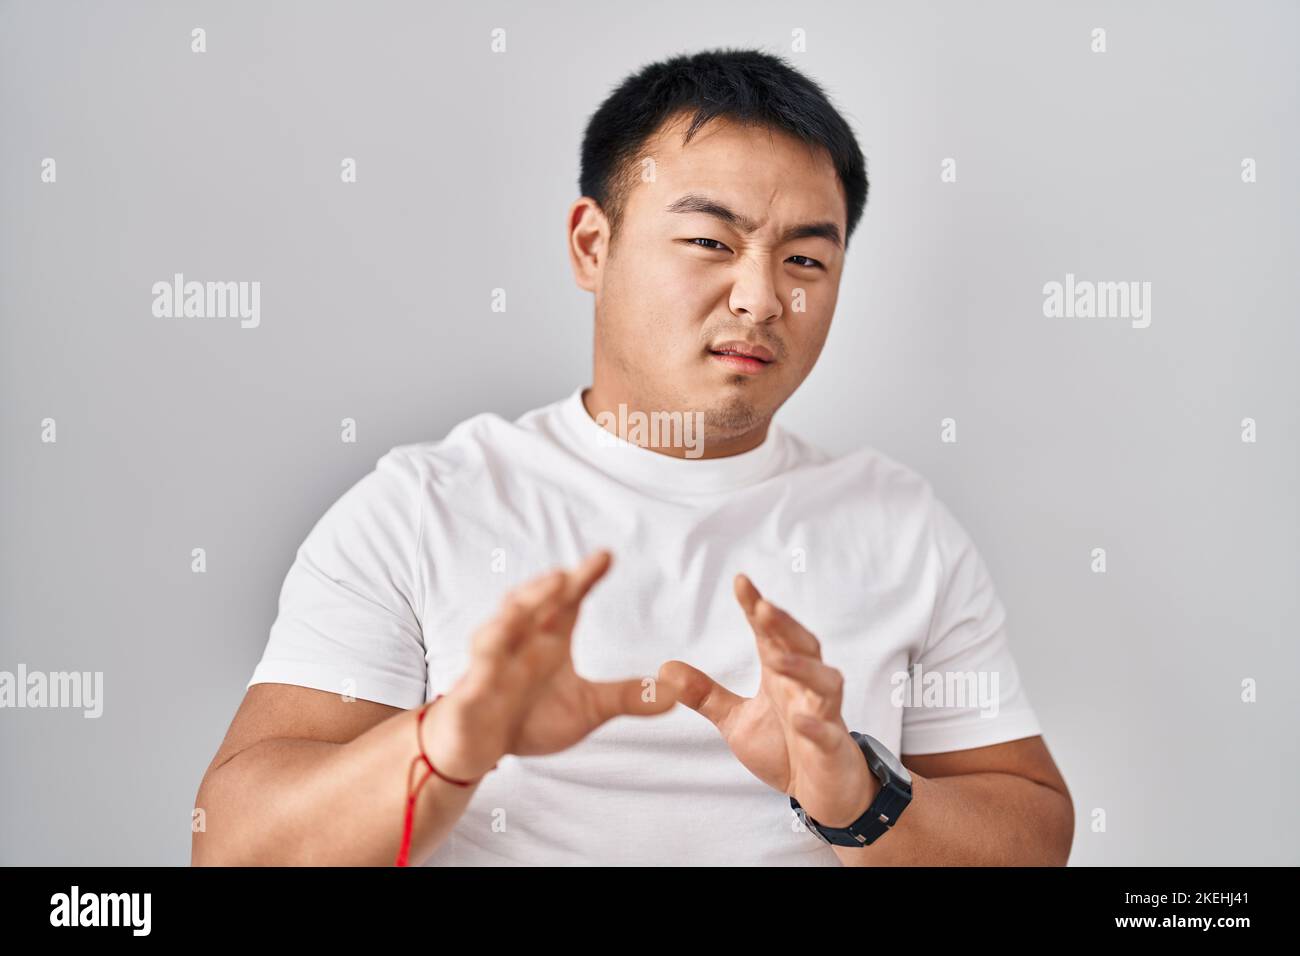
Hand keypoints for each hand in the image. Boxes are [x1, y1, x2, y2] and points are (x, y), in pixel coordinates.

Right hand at [425, 550, 679, 778]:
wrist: (479, 746)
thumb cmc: (530, 715)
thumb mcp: (587, 709)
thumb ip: (627, 696)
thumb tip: (676, 692)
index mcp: (546, 639)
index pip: (566, 601)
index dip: (582, 578)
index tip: (606, 556)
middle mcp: (516, 645)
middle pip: (526, 607)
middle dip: (542, 591)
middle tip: (565, 577)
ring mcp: (489, 669)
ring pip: (491, 638)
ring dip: (503, 623)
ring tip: (520, 610)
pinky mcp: (469, 699)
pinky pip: (470, 686)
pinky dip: (476, 679)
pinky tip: (483, 675)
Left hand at [660, 574, 876, 827]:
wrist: (823, 790)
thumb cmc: (786, 748)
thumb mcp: (736, 721)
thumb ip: (705, 695)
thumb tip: (665, 669)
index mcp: (782, 676)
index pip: (770, 634)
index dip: (757, 607)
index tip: (741, 582)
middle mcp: (806, 688)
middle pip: (803, 647)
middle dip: (785, 626)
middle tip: (762, 607)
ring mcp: (824, 715)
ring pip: (825, 682)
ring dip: (802, 668)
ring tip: (776, 658)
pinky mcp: (832, 747)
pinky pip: (828, 732)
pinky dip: (816, 724)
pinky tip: (802, 720)